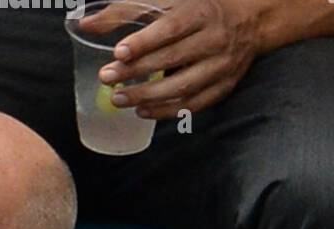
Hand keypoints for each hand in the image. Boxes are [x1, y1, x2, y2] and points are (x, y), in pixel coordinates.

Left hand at [92, 0, 264, 118]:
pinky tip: (142, 111)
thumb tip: (84, 23)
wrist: (249, 20)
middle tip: (107, 78)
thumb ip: (126, 11)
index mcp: (201, 12)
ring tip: (118, 99)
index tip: (118, 52)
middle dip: (137, 70)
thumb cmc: (197, 9)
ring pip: (183, 85)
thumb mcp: (167, 1)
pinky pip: (193, 104)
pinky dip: (165, 111)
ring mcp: (221, 65)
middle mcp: (214, 39)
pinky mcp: (223, 87)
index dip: (145, 41)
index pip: (172, 28)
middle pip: (173, 58)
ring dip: (148, 95)